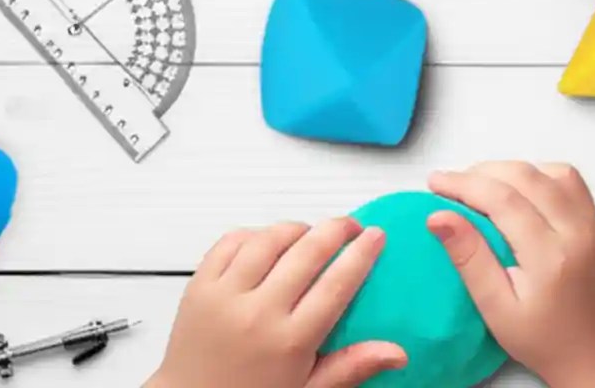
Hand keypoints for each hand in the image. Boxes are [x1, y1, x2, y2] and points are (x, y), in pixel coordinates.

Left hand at [146, 220, 406, 387]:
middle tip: (350, 226)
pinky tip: (267, 239)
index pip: (336, 284)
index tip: (375, 237)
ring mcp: (225, 296)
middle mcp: (257, 313)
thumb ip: (350, 367)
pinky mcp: (199, 286)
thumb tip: (396, 353)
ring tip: (310, 231)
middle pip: (306, 251)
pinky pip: (229, 242)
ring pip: (268, 239)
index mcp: (289, 342)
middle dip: (336, 230)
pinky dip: (253, 233)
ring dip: (295, 228)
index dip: (361, 254)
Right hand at [427, 163, 594, 387]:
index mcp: (550, 256)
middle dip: (482, 172)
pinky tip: (518, 190)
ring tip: (481, 186)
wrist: (594, 354)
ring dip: (511, 169)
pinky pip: (568, 179)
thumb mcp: (496, 308)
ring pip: (549, 170)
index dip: (464, 183)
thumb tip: (439, 217)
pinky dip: (538, 173)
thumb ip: (469, 259)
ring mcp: (591, 223)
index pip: (503, 199)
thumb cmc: (544, 339)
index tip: (436, 183)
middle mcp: (576, 231)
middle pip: (525, 176)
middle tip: (452, 185)